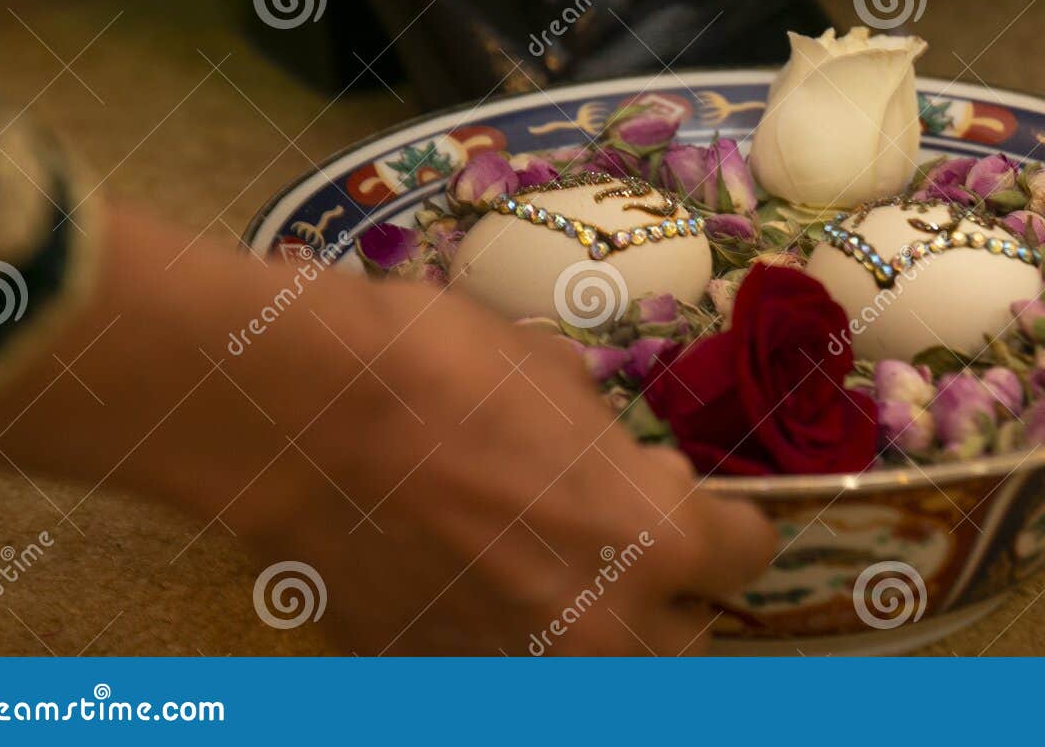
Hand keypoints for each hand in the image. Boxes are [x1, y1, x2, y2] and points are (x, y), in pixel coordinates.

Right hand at [0, 205, 775, 654]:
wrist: (298, 413)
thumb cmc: (442, 369)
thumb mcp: (559, 381)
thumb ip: (613, 451)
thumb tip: (620, 466)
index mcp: (655, 543)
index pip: (746, 555)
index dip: (732, 524)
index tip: (710, 507)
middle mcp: (600, 629)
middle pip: (684, 637)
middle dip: (670, 589)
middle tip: (630, 537)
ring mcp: (515, 668)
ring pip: (596, 666)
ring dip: (592, 620)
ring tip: (546, 560)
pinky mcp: (434, 676)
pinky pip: (502, 663)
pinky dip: (504, 631)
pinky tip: (466, 574)